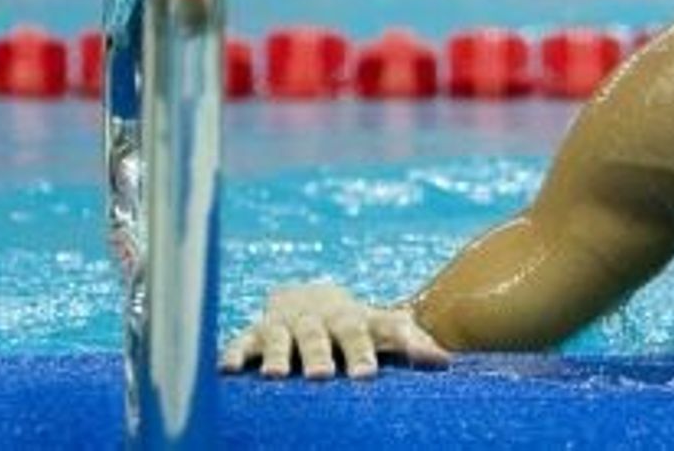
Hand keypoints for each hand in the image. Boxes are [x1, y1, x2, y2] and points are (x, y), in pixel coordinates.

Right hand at [219, 282, 450, 379]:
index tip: (366, 377)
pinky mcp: (254, 333)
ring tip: (272, 375)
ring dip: (275, 355)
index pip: (363, 332)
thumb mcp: (385, 329)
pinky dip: (233, 353)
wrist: (313, 297)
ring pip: (279, 338)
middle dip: (319, 355)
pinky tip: (226, 370)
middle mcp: (317, 320)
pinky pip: (241, 342)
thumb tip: (447, 361)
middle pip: (319, 336)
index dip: (365, 352)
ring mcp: (284, 325)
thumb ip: (413, 343)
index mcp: (353, 319)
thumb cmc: (355, 325)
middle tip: (320, 377)